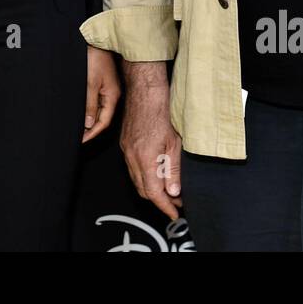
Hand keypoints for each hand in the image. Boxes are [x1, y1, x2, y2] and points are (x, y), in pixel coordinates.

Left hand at [83, 46, 120, 141]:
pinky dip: (89, 109)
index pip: (104, 122)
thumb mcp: (90, 83)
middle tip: (78, 138)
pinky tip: (81, 113)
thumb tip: (89, 124)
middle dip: (90, 129)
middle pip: (103, 117)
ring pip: (99, 110)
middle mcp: (112, 94)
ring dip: (89, 120)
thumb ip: (90, 104)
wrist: (95, 40)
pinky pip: (96, 101)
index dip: (93, 133)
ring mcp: (107, 89)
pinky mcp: (102, 84)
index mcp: (112, 96)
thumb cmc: (94, 59)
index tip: (81, 140)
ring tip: (77, 129)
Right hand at [119, 62, 182, 219]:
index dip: (165, 206)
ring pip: (137, 179)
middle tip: (176, 202)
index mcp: (145, 158)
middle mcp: (132, 157)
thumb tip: (173, 191)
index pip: (154, 193)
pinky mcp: (125, 143)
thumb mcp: (175, 143)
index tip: (174, 213)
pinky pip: (133, 167)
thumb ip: (173, 169)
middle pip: (143, 189)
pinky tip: (156, 171)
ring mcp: (126, 150)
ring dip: (152, 188)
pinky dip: (144, 175)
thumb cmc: (162, 111)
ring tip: (169, 188)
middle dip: (159, 199)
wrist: (145, 90)